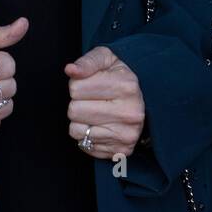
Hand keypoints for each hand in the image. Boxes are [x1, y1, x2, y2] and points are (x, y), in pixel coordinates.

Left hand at [64, 45, 144, 160]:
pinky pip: (83, 145)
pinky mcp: (120, 151)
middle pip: (74, 110)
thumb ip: (87, 62)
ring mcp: (127, 134)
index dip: (77, 85)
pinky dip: (86, 136)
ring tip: (96, 113)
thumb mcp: (105, 60)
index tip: (90, 85)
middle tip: (92, 100)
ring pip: (76, 130)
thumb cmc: (117, 77)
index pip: (75, 88)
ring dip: (80, 121)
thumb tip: (71, 70)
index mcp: (126, 86)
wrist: (141, 103)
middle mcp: (130, 112)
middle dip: (77, 103)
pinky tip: (100, 126)